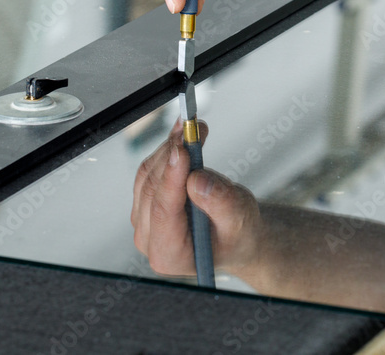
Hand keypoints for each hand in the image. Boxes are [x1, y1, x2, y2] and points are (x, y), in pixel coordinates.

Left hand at [131, 119, 263, 275]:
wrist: (235, 235)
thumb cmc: (238, 234)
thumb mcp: (240, 221)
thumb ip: (221, 203)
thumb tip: (196, 179)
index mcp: (170, 255)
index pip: (163, 212)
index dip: (171, 178)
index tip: (183, 149)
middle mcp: (149, 240)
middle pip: (152, 190)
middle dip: (173, 155)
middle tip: (194, 130)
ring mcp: (144, 221)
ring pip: (148, 176)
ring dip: (170, 148)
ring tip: (192, 130)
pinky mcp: (146, 202)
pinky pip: (149, 170)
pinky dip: (167, 150)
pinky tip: (182, 137)